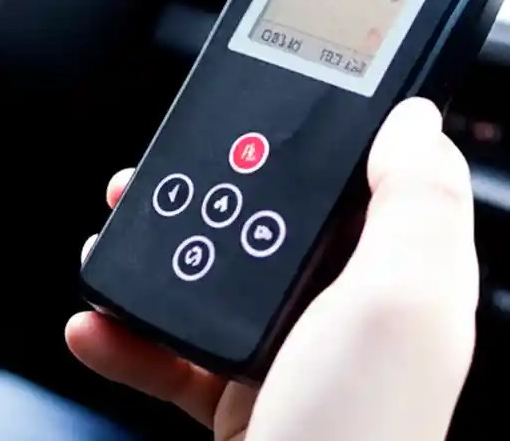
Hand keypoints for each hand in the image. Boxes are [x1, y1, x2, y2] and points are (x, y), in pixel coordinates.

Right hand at [67, 98, 478, 440]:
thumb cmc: (357, 439)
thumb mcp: (401, 303)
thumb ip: (416, 201)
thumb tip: (416, 119)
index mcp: (400, 280)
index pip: (369, 180)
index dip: (323, 137)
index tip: (268, 102)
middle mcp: (351, 317)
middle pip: (278, 221)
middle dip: (215, 189)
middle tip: (155, 174)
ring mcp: (294, 362)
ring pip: (219, 278)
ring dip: (158, 254)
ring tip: (109, 239)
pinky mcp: (244, 405)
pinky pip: (176, 355)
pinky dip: (129, 337)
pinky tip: (94, 325)